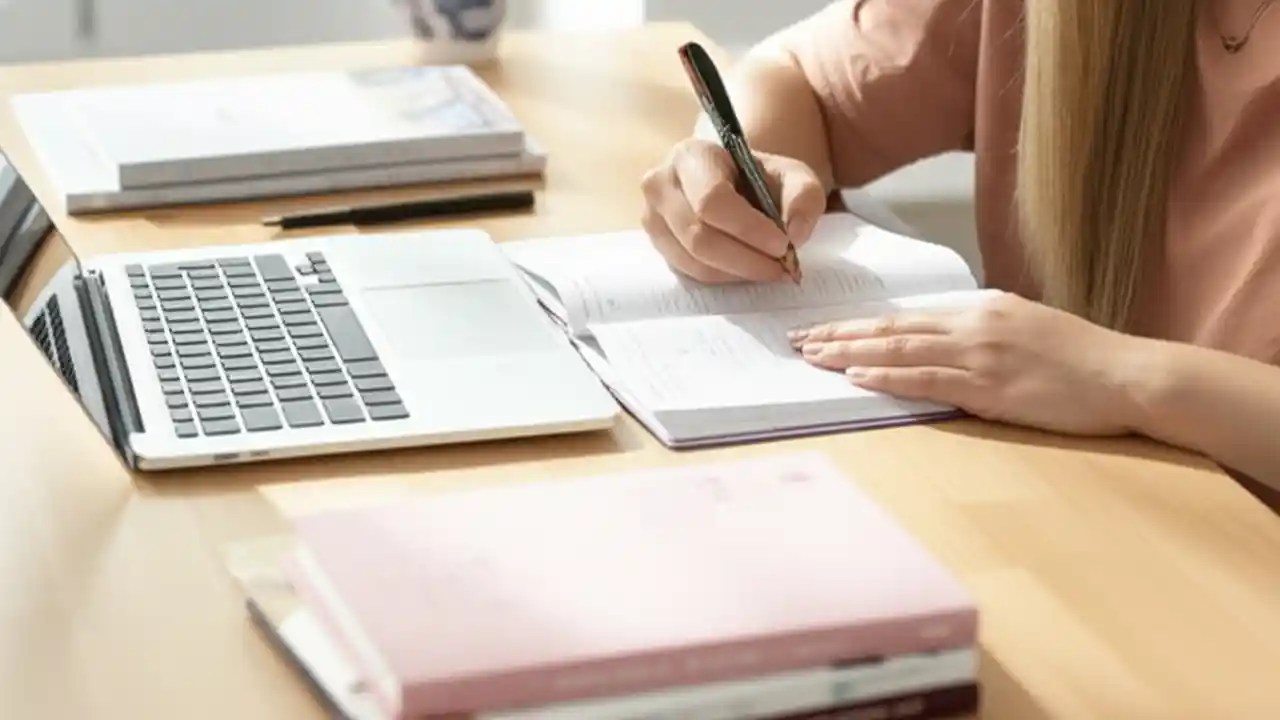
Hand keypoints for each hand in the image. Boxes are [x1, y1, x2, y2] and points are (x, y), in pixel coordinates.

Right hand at [640, 138, 825, 282]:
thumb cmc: (757, 177)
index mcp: (690, 156)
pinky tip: (746, 270)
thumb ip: (803, 196)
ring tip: (769, 270)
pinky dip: (723, 277)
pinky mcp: (657, 244)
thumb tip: (794, 234)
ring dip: (737, 272)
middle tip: (781, 267)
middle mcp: (660, 185)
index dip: (748, 229)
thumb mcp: (791, 174)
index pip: (712, 200)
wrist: (730, 181)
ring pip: (693, 260)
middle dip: (745, 258)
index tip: (783, 245)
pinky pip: (689, 271)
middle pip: (699, 237)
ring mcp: (652, 218)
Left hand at [789, 293, 1146, 435]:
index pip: (907, 316)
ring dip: (849, 352)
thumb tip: (945, 341)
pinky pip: (925, 380)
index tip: (824, 327)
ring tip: (811, 356)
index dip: (860, 323)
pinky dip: (886, 375)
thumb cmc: (1083, 359)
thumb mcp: (1028, 329)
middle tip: (797, 338)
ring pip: (899, 348)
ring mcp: (981, 353)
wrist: (1129, 375)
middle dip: (839, 333)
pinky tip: (856, 375)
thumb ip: (984, 331)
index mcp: (982, 308)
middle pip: (892, 327)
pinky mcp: (989, 386)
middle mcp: (974, 324)